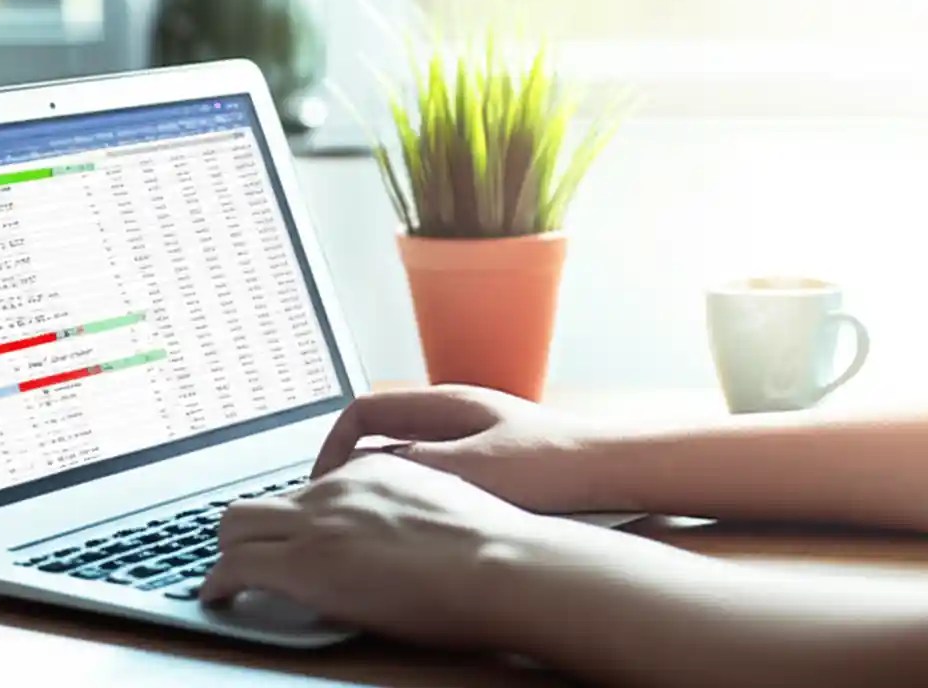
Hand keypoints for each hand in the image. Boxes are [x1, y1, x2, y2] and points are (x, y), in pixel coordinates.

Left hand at [200, 454, 550, 646]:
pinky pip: (237, 567)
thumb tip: (398, 538)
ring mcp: (317, 522)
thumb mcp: (444, 504)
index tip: (296, 540)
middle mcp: (336, 487)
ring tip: (228, 581)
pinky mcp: (305, 562)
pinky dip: (220, 583)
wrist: (497, 563)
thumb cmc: (491, 548)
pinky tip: (219, 597)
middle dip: (246, 532)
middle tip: (247, 558)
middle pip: (259, 501)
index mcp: (372, 470)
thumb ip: (406, 510)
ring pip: (236, 527)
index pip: (310, 489)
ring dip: (230, 555)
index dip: (296, 521)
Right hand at [311, 385, 616, 512]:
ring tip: (375, 519)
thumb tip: (366, 472)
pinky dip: (413, 494)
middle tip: (339, 505)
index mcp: (442, 404)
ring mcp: (466, 436)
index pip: (363, 412)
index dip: (332, 445)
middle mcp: (450, 414)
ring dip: (383, 484)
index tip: (322, 481)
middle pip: (379, 434)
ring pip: (404, 457)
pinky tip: (420, 523)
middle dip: (351, 467)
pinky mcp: (483, 462)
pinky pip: (430, 474)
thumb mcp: (470, 468)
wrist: (605, 469)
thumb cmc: (549, 464)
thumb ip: (416, 467)